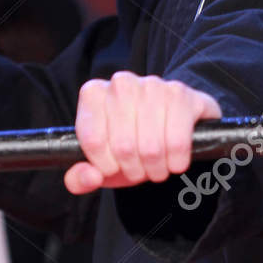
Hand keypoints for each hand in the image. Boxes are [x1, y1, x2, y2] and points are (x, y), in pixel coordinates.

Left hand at [64, 72, 221, 194]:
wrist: (170, 128)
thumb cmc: (130, 145)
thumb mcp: (102, 165)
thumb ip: (81, 178)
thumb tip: (91, 176)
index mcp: (94, 94)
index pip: (93, 141)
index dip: (105, 166)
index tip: (114, 167)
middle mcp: (121, 83)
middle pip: (123, 146)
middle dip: (133, 169)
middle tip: (140, 170)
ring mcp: (153, 85)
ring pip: (150, 147)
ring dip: (156, 168)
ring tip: (157, 167)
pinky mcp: (181, 94)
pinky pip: (177, 142)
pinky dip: (176, 161)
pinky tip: (175, 160)